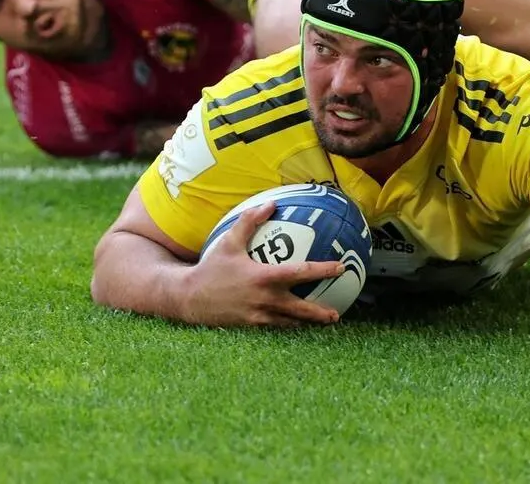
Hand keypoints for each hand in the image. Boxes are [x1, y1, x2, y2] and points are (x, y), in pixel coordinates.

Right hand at [183, 202, 343, 326]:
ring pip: (290, 322)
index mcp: (263, 277)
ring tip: (324, 321)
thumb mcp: (229, 240)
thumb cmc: (211, 267)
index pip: (300, 273)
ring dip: (308, 323)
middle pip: (301, 309)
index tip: (341, 267)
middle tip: (337, 314)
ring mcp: (259, 316)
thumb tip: (271, 203)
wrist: (188, 298)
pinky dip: (289, 325)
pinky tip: (298, 323)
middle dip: (321, 313)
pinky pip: (276, 326)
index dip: (323, 270)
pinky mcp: (252, 326)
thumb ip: (250, 221)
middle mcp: (265, 299)